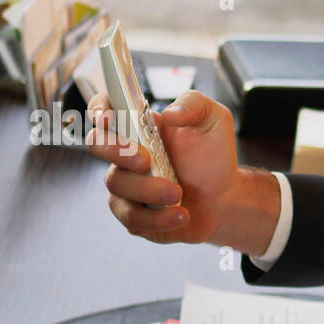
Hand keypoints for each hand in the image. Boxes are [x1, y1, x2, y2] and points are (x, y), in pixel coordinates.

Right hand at [87, 90, 278, 255]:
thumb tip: (169, 113)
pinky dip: (158, 218)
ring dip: (148, 190)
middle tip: (147, 161)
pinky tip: (181, 214)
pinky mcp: (134, 216)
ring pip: (116, 186)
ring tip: (178, 193)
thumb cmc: (214, 157)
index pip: (104, 108)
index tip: (108, 117)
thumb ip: (194, 105)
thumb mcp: (214, 121)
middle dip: (117, 151)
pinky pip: (132, 219)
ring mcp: (126, 186)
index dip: (99, 109)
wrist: (226, 198)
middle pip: (97, 144)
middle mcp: (125, 154)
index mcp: (139, 126)